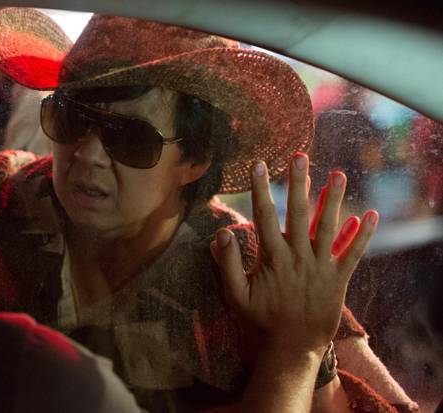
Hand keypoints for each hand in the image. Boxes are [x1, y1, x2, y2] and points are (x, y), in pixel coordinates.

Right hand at [210, 152, 378, 353]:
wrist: (292, 348)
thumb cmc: (260, 321)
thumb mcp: (235, 295)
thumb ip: (227, 263)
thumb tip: (220, 233)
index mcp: (272, 257)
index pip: (264, 215)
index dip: (260, 189)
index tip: (258, 165)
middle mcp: (298, 256)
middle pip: (299, 212)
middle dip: (299, 183)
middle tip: (300, 157)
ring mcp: (320, 266)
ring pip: (329, 226)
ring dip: (333, 199)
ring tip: (337, 175)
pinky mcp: (338, 278)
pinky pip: (353, 253)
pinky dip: (362, 235)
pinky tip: (370, 216)